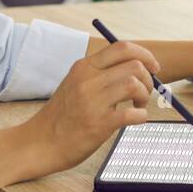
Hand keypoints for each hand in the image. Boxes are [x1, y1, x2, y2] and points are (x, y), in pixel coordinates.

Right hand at [20, 40, 160, 177]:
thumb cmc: (61, 116)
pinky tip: (134, 119)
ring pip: (134, 84)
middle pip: (134, 65)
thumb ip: (99, 74)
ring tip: (138, 106)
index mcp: (83, 67)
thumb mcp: (75, 84)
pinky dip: (141, 116)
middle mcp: (88, 80)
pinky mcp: (98, 124)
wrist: (38, 143)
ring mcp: (92, 101)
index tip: (154, 68)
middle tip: (144, 93)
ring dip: (145, 95)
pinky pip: (132, 113)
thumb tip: (136, 70)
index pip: (122, 48)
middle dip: (148, 79)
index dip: (145, 55)